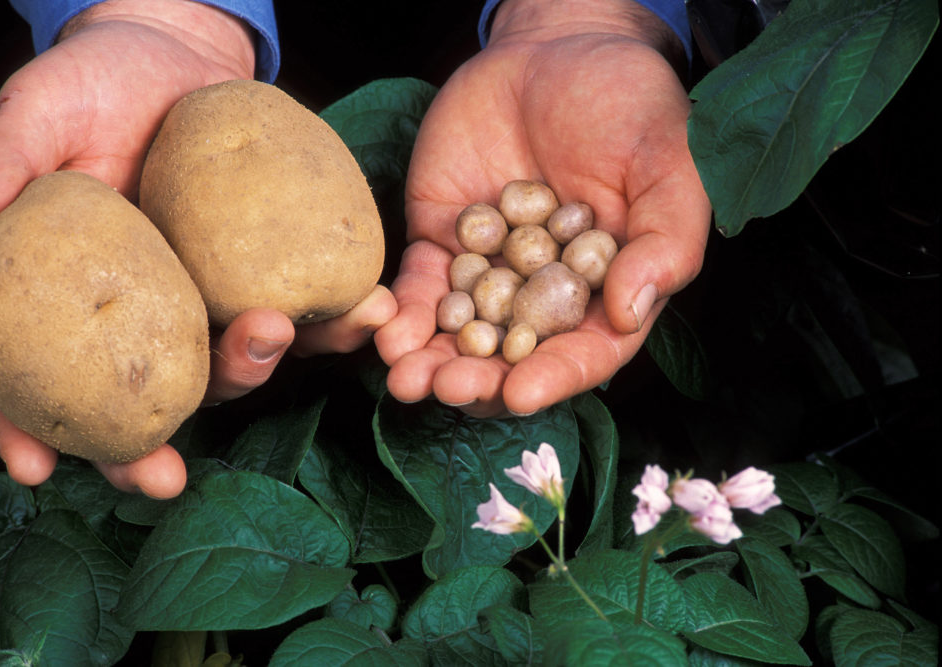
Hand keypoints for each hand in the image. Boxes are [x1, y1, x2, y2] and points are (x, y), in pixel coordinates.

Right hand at [0, 1, 397, 496]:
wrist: (175, 60)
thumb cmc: (91, 88)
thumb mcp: (38, 115)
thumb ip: (5, 162)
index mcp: (68, 299)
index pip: (31, 377)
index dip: (26, 428)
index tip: (37, 471)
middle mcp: (140, 317)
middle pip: (143, 397)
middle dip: (154, 443)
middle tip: (167, 473)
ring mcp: (206, 300)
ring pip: (228, 362)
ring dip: (255, 366)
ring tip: (276, 333)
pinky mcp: (264, 270)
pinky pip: (304, 306)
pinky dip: (338, 316)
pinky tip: (366, 306)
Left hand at [375, 0, 710, 417]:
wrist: (560, 48)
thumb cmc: (632, 106)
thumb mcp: (669, 164)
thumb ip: (665, 239)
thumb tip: (630, 313)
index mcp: (608, 290)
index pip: (584, 349)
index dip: (555, 376)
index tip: (521, 395)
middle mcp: (548, 294)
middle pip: (513, 355)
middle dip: (479, 379)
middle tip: (447, 389)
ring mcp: (492, 272)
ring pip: (460, 333)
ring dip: (431, 362)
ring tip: (406, 378)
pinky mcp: (444, 242)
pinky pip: (421, 286)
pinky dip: (404, 313)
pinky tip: (387, 335)